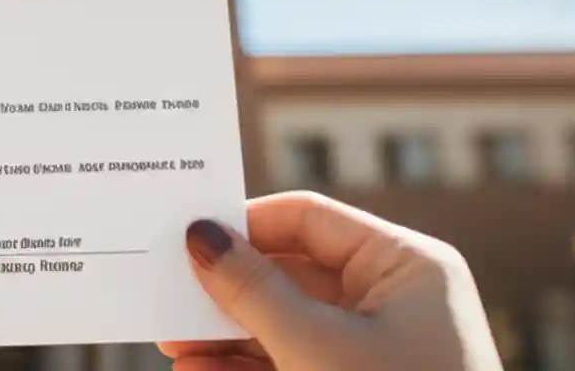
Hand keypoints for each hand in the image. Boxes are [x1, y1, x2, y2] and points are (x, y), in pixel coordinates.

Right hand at [161, 191, 503, 370]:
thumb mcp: (313, 345)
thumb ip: (251, 289)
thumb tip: (201, 236)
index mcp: (405, 266)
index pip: (307, 218)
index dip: (243, 224)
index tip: (186, 236)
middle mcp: (392, 299)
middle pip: (288, 272)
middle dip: (225, 290)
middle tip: (169, 295)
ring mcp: (375, 347)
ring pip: (283, 322)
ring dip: (226, 335)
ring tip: (174, 343)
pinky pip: (291, 361)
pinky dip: (244, 366)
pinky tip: (198, 370)